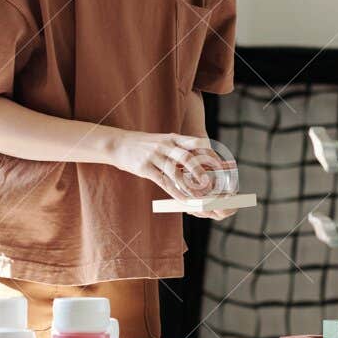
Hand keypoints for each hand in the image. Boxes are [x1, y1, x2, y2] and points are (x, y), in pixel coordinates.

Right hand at [107, 130, 225, 202]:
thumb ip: (178, 148)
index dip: (209, 154)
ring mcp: (154, 156)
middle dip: (200, 171)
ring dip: (188, 185)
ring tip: (198, 195)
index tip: (220, 164)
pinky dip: (174, 191)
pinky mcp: (145, 168)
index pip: (196, 143)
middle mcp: (165, 145)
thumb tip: (197, 159)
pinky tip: (182, 199)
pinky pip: (162, 181)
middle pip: (187, 157)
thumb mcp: (162, 140)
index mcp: (172, 138)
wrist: (118, 143)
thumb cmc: (143, 144)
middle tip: (210, 182)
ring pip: (175, 171)